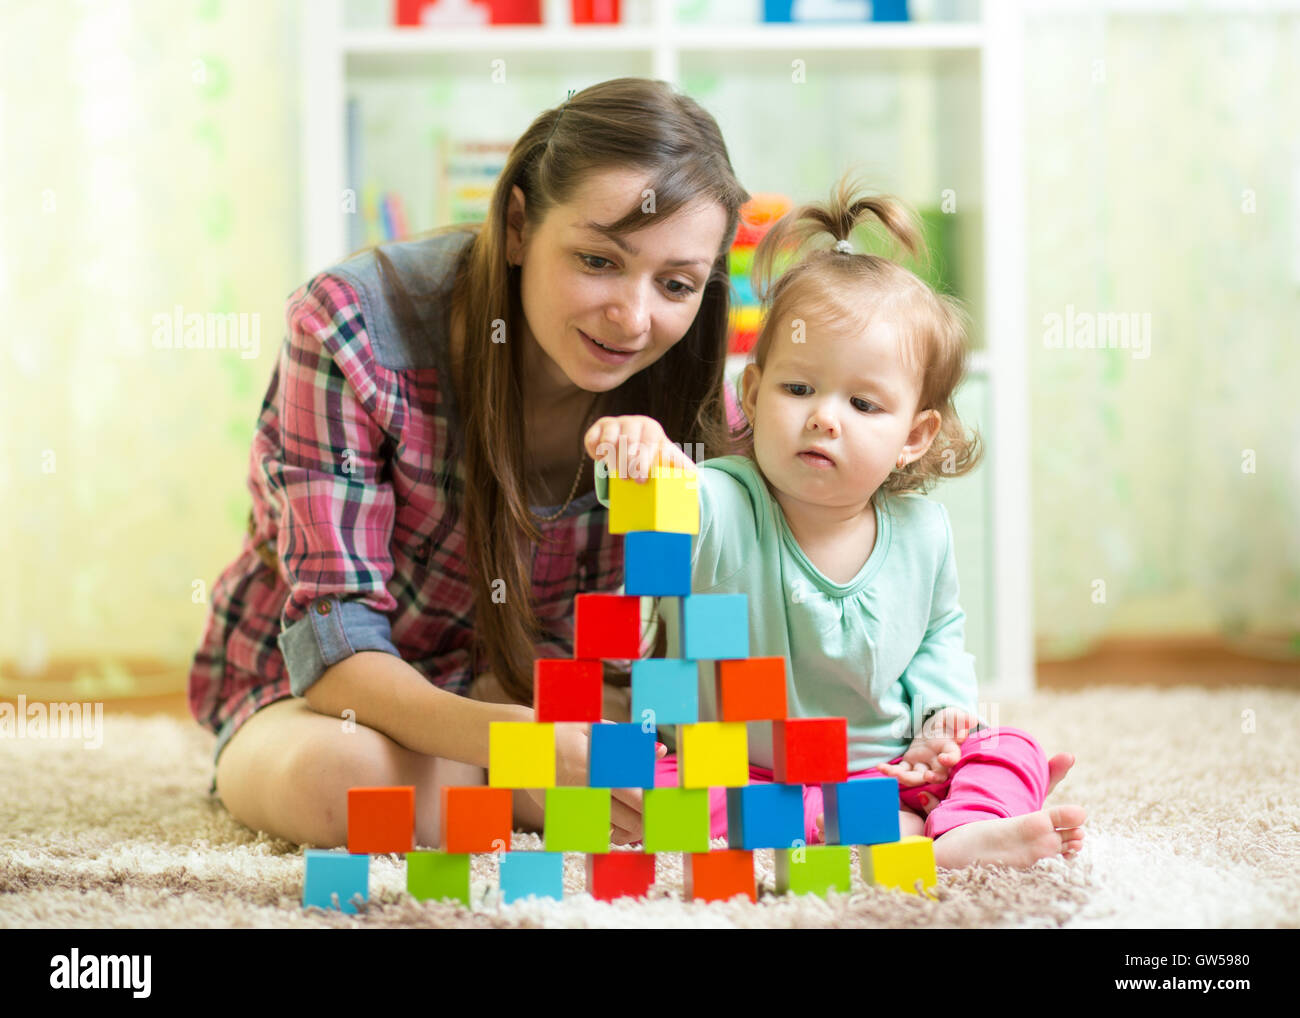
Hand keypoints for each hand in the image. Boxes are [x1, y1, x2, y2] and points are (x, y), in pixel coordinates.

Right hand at [524, 721, 668, 846]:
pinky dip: (609, 832)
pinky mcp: (564, 817)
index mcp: (602, 768)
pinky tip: (611, 820)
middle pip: (633, 821)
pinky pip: (596, 835)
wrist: (519, 745)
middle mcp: (590, 791)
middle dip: (647, 820)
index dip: (654, 805)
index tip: (658, 801)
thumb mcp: (596, 730)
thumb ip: (629, 742)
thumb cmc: (563, 732)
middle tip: (650, 813)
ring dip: (631, 830)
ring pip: (617, 833)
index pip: (639, 798)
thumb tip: (660, 751)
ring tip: (633, 817)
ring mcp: (577, 807)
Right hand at [584, 415, 695, 483]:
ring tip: (615, 472)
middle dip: (627, 461)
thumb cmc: (655, 457)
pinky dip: (594, 450)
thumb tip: (695, 478)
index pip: (647, 442)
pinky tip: (601, 460)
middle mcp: (632, 423)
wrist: (635, 448)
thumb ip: (682, 468)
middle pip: (628, 440)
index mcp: (651, 429)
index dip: (643, 461)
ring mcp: (613, 424)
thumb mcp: (670, 460)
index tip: (641, 479)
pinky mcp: (597, 430)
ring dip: (611, 457)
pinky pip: (591, 438)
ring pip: (609, 438)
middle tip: (627, 479)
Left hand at [877, 707, 980, 786]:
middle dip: (933, 778)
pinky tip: (881, 767)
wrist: (934, 729)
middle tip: (927, 777)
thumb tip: (971, 719)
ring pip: (917, 777)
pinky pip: (901, 771)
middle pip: (937, 775)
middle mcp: (938, 762)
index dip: (951, 759)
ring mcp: (923, 765)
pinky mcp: (909, 764)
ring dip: (906, 778)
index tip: (945, 758)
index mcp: (949, 749)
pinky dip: (891, 771)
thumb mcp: (951, 715)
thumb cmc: (946, 723)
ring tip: (895, 774)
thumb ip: (959, 718)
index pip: (953, 756)